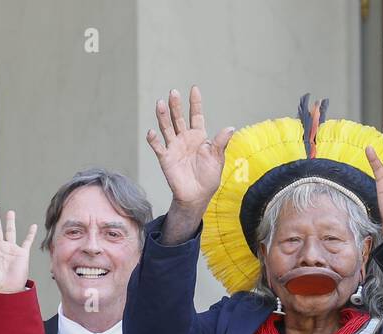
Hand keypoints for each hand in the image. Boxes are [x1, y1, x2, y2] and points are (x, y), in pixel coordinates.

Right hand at [146, 86, 233, 214]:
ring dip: (163, 116)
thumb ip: (220, 143)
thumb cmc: (209, 178)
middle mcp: (184, 139)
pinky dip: (153, 140)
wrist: (197, 196)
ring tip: (159, 103)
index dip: (195, 103)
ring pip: (167, 128)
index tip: (194, 89)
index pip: (196, 116)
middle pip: (178, 118)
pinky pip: (158, 147)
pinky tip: (151, 132)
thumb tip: (230, 127)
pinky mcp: (165, 158)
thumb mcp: (217, 158)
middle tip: (173, 92)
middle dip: (176, 106)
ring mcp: (174, 147)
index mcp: (199, 137)